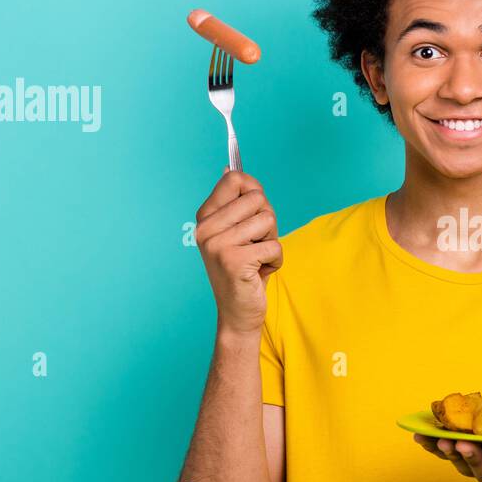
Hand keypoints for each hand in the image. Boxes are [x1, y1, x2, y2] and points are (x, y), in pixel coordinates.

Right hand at [195, 168, 282, 335]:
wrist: (238, 312)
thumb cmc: (244, 268)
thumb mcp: (237, 231)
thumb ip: (236, 203)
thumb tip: (230, 170)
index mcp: (205, 216)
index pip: (235, 179)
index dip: (255, 191)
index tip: (256, 209)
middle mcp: (206, 228)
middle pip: (258, 199)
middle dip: (268, 221)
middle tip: (256, 243)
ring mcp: (218, 244)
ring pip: (268, 221)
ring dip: (272, 242)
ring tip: (257, 258)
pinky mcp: (234, 261)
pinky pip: (275, 246)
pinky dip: (276, 261)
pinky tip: (260, 272)